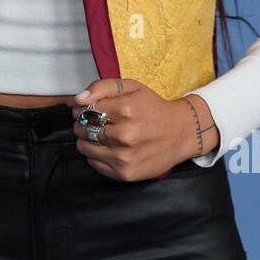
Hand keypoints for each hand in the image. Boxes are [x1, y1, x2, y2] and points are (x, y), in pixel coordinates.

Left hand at [68, 78, 218, 182]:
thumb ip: (102, 87)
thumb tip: (78, 99)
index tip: (87, 110)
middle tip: (96, 123)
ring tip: (103, 135)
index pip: (85, 109)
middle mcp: (125, 134)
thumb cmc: (153, 109)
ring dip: (88, 140)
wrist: (181, 133)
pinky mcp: (125, 173)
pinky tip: (110, 148)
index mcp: (126, 109)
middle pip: (83, 129)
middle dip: (84, 124)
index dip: (82, 109)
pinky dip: (96, 155)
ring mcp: (125, 156)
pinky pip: (94, 164)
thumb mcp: (131, 87)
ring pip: (84, 148)